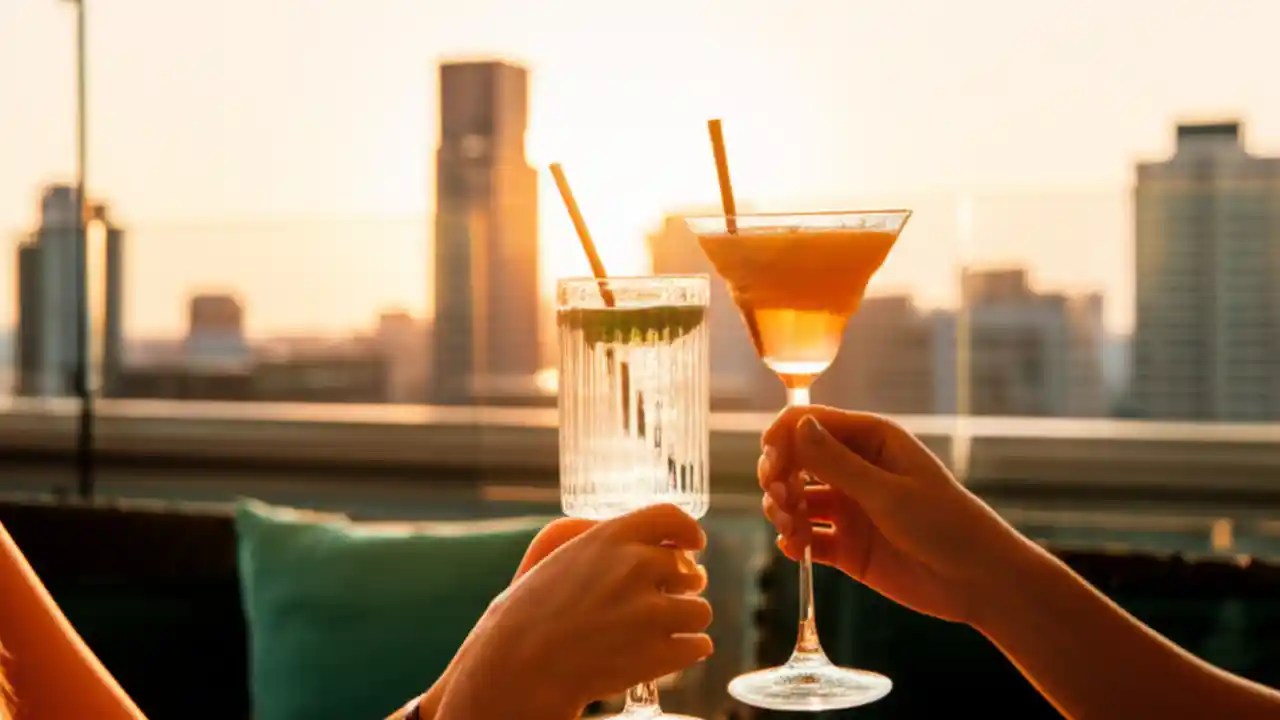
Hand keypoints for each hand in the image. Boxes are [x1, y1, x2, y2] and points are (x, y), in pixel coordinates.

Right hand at [437, 504, 712, 719]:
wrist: (518, 667)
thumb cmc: (527, 614)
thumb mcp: (557, 556)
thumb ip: (601, 541)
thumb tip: (648, 544)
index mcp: (610, 538)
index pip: (671, 519)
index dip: (688, 532)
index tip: (695, 545)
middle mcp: (635, 567)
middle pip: (690, 571)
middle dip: (682, 587)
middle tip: (662, 602)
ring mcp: (649, 612)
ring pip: (700, 611)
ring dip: (686, 622)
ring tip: (661, 632)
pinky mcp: (658, 653)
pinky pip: (700, 645)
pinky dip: (688, 651)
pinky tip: (669, 653)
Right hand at [759, 405, 1030, 624]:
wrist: (979, 582)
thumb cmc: (945, 525)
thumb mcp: (888, 492)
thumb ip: (837, 462)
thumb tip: (796, 426)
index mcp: (870, 440)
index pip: (809, 423)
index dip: (783, 439)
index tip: (773, 465)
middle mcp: (855, 470)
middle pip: (795, 460)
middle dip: (778, 476)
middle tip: (782, 500)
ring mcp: (849, 509)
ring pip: (795, 499)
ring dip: (782, 510)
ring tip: (793, 529)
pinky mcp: (847, 547)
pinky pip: (807, 538)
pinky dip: (793, 541)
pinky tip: (796, 549)